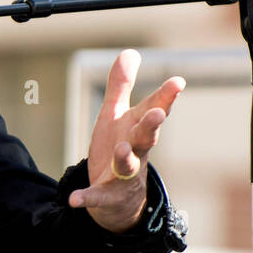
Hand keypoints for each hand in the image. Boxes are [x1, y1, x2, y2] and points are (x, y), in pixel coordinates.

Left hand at [67, 49, 184, 232]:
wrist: (118, 198)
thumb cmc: (120, 147)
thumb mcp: (116, 115)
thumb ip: (120, 86)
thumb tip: (130, 52)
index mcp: (137, 129)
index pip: (153, 110)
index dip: (165, 97)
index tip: (178, 82)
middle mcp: (136, 151)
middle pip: (146, 137)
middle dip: (151, 126)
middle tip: (157, 114)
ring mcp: (124, 175)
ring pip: (129, 166)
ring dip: (126, 157)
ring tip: (121, 149)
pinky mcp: (107, 196)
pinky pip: (97, 197)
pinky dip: (87, 198)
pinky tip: (74, 199)